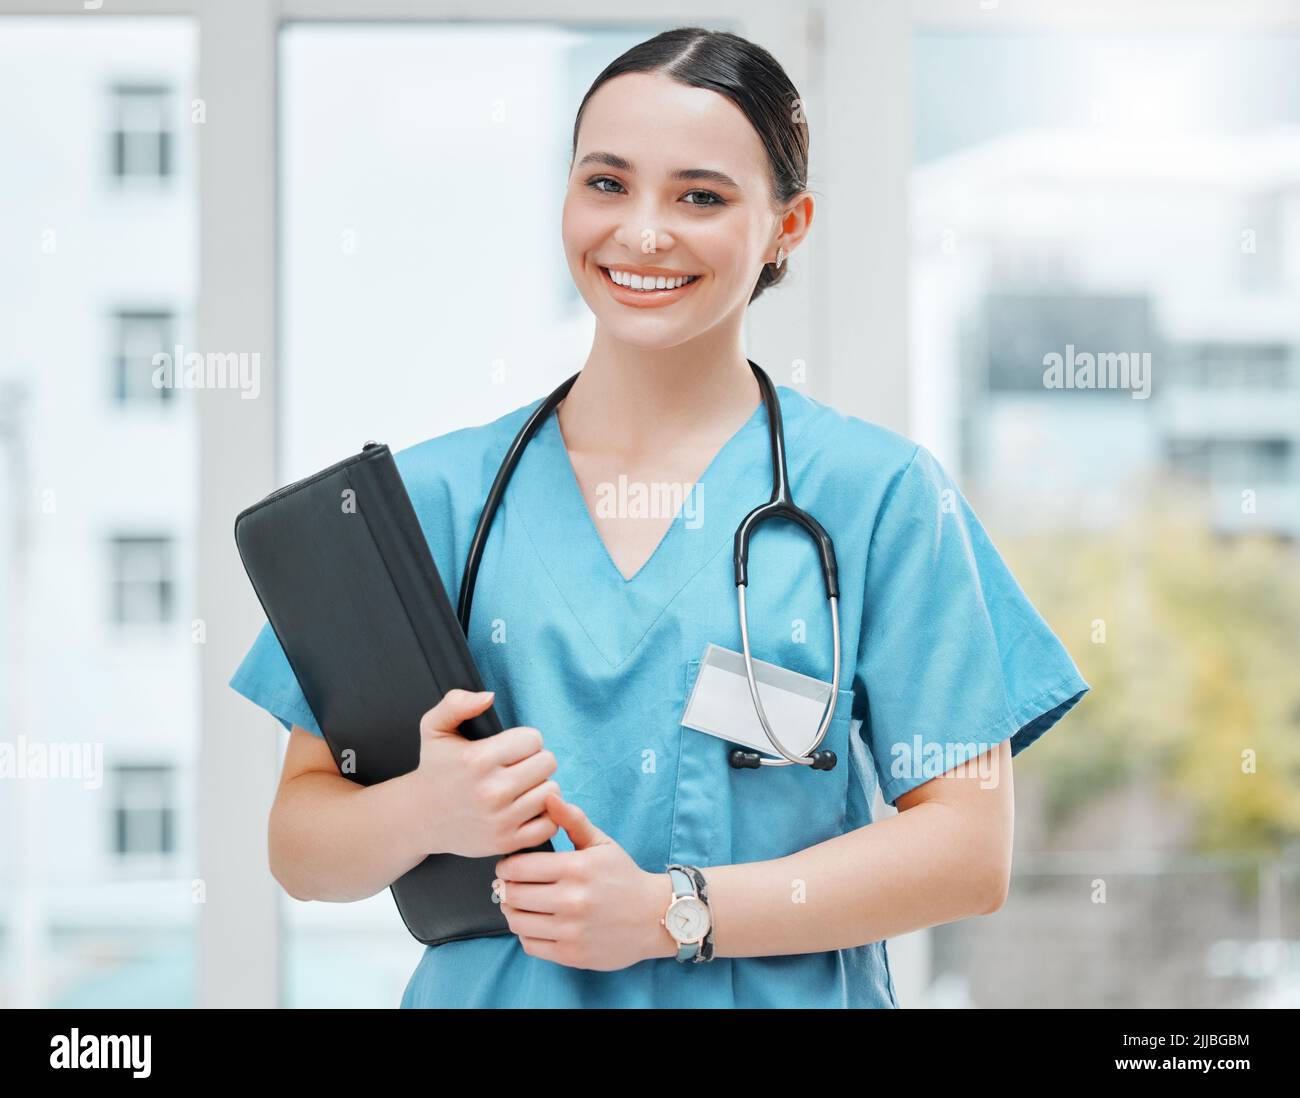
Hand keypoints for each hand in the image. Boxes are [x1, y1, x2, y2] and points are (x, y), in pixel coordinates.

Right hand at [410, 689, 560, 858]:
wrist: (418, 818)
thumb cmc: (434, 770)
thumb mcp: (434, 728)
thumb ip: (457, 703)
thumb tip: (488, 696)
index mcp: (478, 759)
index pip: (534, 739)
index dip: (524, 740)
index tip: (510, 749)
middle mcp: (491, 791)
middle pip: (547, 763)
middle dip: (535, 761)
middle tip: (516, 768)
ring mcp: (500, 819)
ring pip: (551, 792)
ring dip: (539, 787)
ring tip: (519, 787)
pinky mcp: (506, 842)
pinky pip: (549, 824)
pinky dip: (543, 816)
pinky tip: (524, 808)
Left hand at [494, 793, 675, 969]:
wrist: (654, 917)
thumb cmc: (623, 876)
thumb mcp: (601, 843)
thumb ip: (573, 819)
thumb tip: (548, 797)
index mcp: (576, 867)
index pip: (517, 867)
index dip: (506, 866)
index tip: (508, 867)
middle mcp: (572, 900)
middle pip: (513, 895)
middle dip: (505, 888)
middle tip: (509, 886)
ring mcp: (572, 930)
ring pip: (517, 922)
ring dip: (513, 912)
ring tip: (519, 905)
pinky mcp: (572, 954)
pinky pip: (530, 945)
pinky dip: (527, 934)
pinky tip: (536, 924)